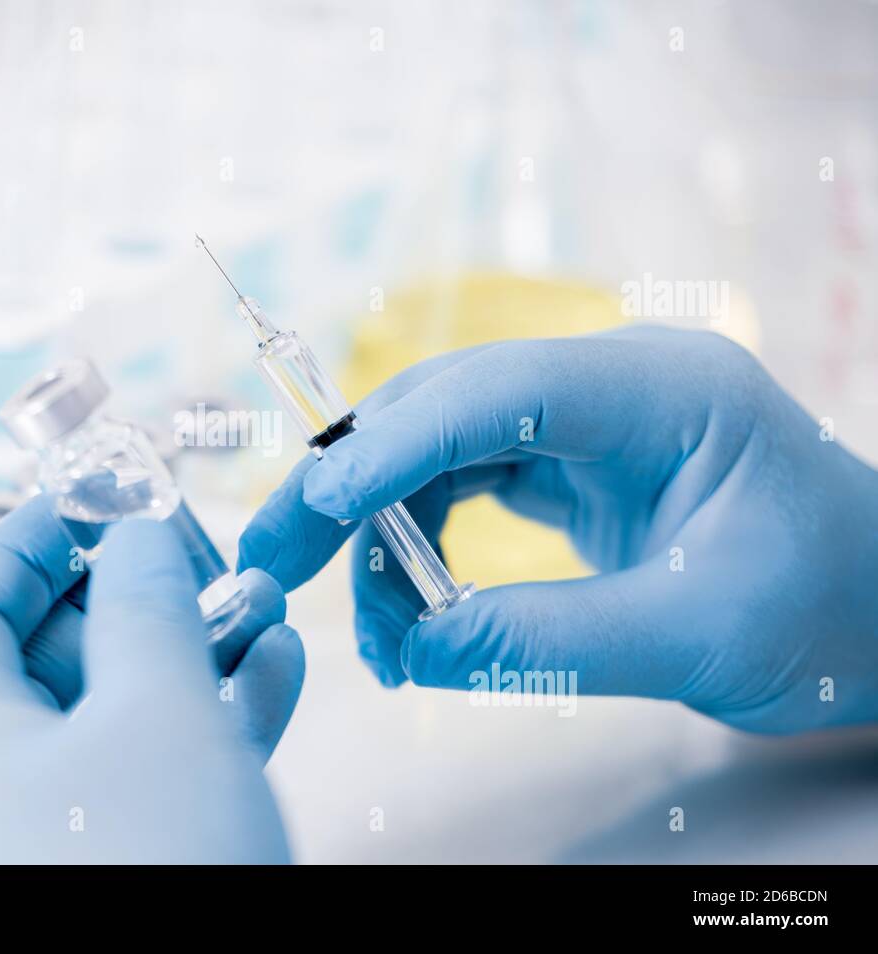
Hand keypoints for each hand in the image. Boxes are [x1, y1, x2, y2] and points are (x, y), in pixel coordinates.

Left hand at [0, 495, 299, 861]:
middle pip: (48, 655)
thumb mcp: (155, 712)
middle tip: (202, 553)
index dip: (24, 540)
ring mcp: (61, 830)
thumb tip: (140, 529)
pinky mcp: (126, 861)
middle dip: (134, 593)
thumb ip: (147, 607)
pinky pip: (160, 768)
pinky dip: (215, 714)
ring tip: (266, 603)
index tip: (91, 496)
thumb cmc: (154, 860)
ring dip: (193, 650)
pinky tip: (279, 669)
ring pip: (119, 712)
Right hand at [239, 325, 877, 732]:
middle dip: (352, 483)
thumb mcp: (694, 638)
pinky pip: (466, 484)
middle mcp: (612, 384)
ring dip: (382, 530)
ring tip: (372, 633)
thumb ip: (544, 642)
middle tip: (277, 559)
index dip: (396, 444)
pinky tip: (411, 606)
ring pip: (439, 446)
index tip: (318, 504)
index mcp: (663, 393)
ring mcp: (587, 419)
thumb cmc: (827, 611)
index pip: (500, 392)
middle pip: (444, 407)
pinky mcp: (571, 463)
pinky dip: (422, 544)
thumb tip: (412, 650)